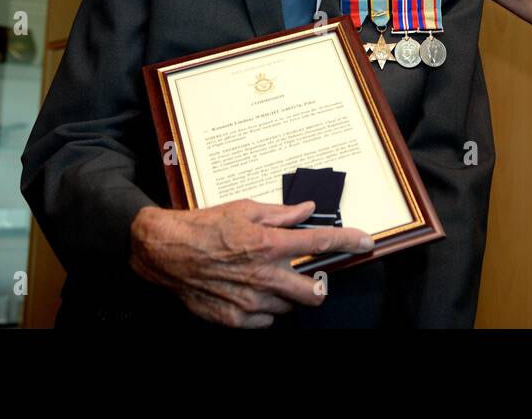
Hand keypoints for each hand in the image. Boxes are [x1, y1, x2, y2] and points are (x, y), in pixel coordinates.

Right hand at [129, 200, 373, 327]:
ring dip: (286, 295)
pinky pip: (265, 321)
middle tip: (309, 275)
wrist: (165, 251)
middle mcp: (263, 275)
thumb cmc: (204, 226)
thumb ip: (281, 213)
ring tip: (268, 279)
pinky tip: (252, 293)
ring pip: (289, 308)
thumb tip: (307, 209)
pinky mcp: (234, 319)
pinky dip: (265, 310)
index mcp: (268, 244)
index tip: (366, 242)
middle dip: (319, 285)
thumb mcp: (245, 209)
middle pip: (314, 292)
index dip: (348, 240)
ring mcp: (249, 301)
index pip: (320, 241)